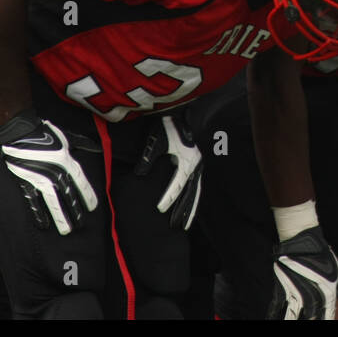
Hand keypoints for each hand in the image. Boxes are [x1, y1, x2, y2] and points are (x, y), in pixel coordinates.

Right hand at [0, 111, 97, 235]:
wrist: (19, 130)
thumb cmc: (45, 133)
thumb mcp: (68, 137)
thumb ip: (83, 144)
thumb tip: (97, 148)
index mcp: (67, 161)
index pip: (80, 182)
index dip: (87, 195)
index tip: (92, 207)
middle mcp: (56, 171)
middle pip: (68, 195)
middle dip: (75, 210)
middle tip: (81, 224)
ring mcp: (40, 177)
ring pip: (53, 201)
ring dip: (60, 216)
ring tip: (67, 230)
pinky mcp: (25, 181)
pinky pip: (33, 200)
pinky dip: (38, 212)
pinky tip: (44, 224)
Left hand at [134, 113, 201, 229]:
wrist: (184, 112)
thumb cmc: (168, 125)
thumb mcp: (156, 139)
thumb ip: (148, 157)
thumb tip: (139, 174)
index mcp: (186, 161)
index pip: (177, 184)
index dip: (168, 197)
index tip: (160, 209)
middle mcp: (195, 166)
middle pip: (191, 192)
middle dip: (184, 210)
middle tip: (176, 225)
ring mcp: (198, 165)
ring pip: (196, 191)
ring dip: (191, 207)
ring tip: (184, 223)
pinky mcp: (197, 163)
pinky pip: (197, 185)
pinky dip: (193, 197)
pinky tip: (188, 205)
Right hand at [269, 226, 337, 319]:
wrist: (303, 241)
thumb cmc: (321, 256)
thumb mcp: (337, 274)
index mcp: (327, 293)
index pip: (328, 316)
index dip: (328, 320)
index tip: (328, 324)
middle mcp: (311, 295)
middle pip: (310, 318)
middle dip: (311, 320)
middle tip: (311, 319)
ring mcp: (295, 292)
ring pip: (292, 316)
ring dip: (292, 320)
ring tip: (294, 322)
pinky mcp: (281, 288)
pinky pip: (275, 308)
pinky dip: (273, 316)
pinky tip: (273, 320)